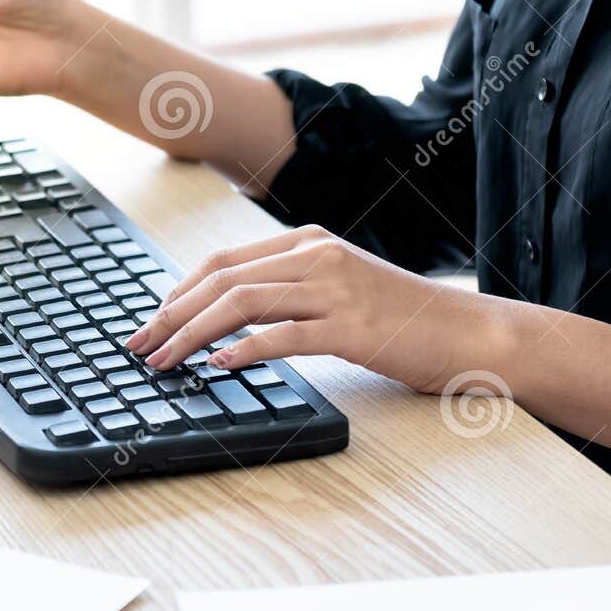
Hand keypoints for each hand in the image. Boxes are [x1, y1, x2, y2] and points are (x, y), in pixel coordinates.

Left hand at [126, 226, 506, 393]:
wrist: (470, 333)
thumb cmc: (403, 319)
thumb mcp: (340, 289)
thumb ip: (290, 292)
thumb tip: (225, 319)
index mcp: (310, 243)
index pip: (222, 261)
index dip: (177, 292)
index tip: (151, 322)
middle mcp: (318, 258)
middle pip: (221, 279)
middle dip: (170, 314)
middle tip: (140, 345)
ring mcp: (336, 290)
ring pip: (242, 303)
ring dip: (192, 334)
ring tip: (165, 361)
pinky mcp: (353, 328)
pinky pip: (283, 336)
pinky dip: (242, 350)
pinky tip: (217, 366)